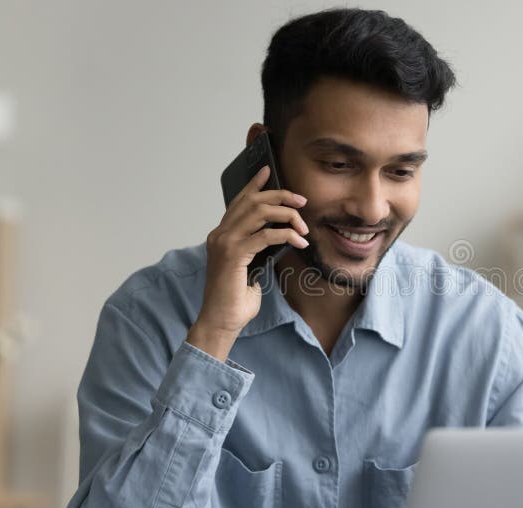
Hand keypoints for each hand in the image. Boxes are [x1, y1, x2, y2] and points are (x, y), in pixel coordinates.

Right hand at [189, 165, 308, 359]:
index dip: (254, 184)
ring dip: (286, 214)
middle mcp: (220, 234)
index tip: (268, 170)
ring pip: (259, 212)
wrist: (222, 321)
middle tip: (301, 201)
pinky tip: (299, 241)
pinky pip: (266, 234)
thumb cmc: (236, 299)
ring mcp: (224, 242)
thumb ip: (259, 249)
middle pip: (252, 201)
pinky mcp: (234, 254)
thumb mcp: (251, 268)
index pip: (239, 201)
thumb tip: (280, 237)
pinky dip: (286, 234)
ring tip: (303, 225)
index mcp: (221, 235)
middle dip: (280, 196)